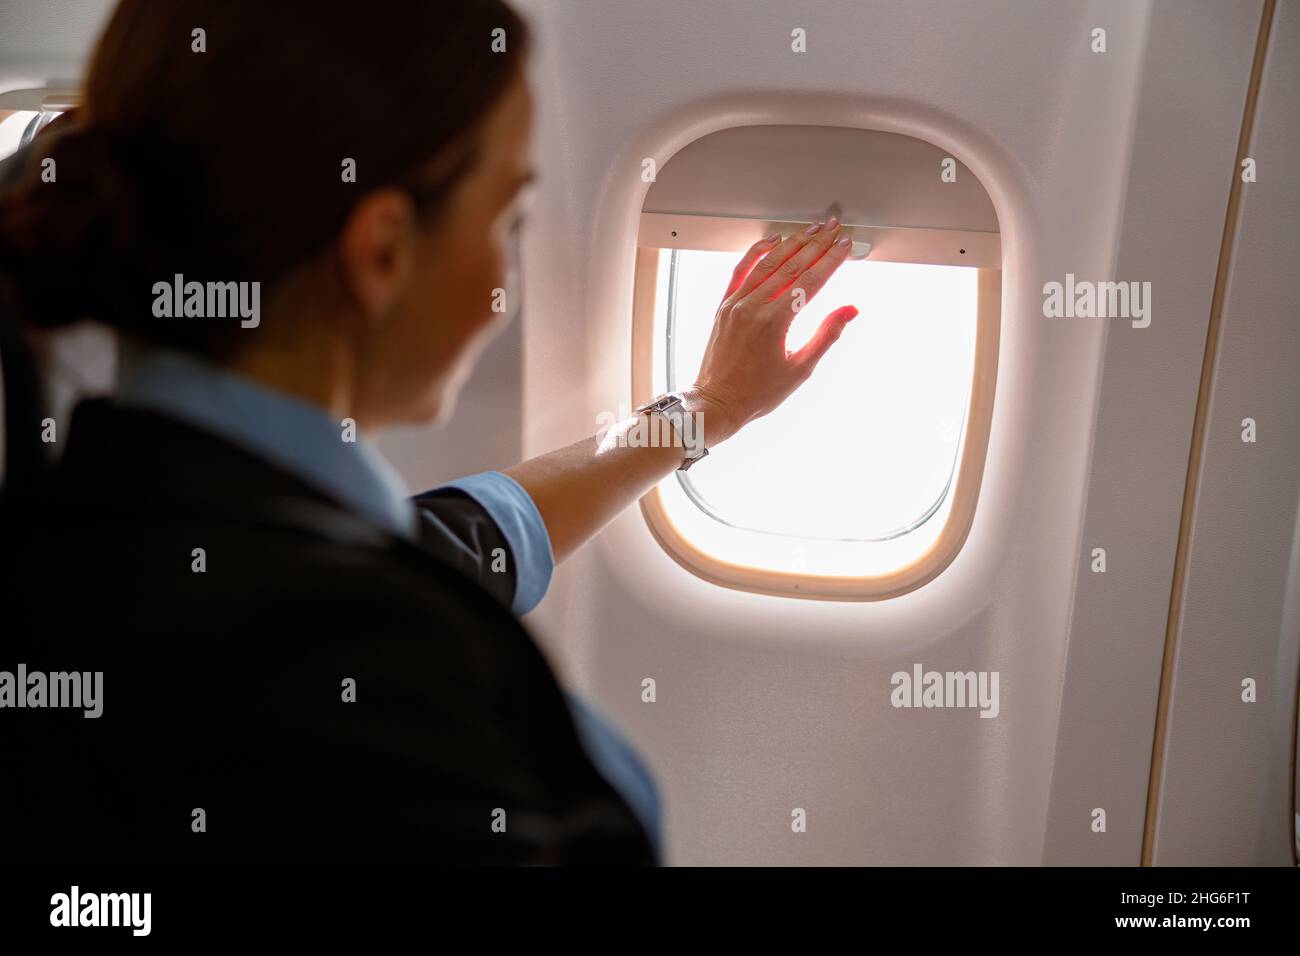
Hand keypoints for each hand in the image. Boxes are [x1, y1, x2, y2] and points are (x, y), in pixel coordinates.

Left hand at [687, 218, 858, 446]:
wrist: (716, 403)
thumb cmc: (756, 394)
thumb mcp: (800, 370)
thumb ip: (826, 335)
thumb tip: (851, 310)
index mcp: (774, 323)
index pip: (810, 281)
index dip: (831, 261)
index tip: (845, 245)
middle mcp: (752, 307)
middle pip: (791, 265)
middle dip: (816, 244)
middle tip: (833, 228)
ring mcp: (735, 304)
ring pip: (767, 263)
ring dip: (792, 243)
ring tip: (811, 230)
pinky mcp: (724, 306)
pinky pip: (740, 271)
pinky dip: (756, 252)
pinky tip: (772, 241)